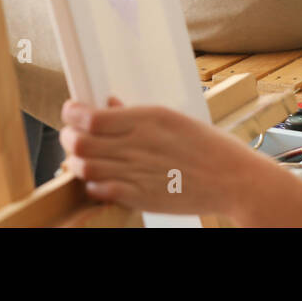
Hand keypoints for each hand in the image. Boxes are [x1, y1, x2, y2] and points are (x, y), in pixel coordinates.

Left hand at [59, 97, 283, 219]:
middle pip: (80, 141)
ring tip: (80, 157)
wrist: (233, 180)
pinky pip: (100, 190)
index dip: (72, 113)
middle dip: (68, 137)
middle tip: (70, 135)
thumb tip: (108, 104)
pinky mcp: (140, 197)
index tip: (71, 111)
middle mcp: (138, 143)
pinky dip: (92, 184)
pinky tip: (98, 179)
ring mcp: (137, 172)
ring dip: (76, 161)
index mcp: (149, 118)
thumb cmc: (209, 146)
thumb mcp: (174, 119)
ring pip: (84, 167)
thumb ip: (136, 113)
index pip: (91, 116)